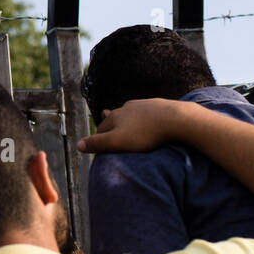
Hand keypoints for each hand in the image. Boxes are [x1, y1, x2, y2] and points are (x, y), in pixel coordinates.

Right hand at [75, 98, 190, 153]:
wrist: (175, 118)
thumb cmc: (145, 133)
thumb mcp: (118, 142)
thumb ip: (98, 144)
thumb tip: (78, 145)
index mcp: (115, 117)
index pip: (101, 129)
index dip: (100, 139)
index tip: (101, 147)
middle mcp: (126, 108)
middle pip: (114, 119)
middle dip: (110, 127)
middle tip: (109, 135)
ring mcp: (142, 105)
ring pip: (129, 114)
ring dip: (126, 121)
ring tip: (124, 125)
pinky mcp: (157, 105)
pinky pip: (146, 113)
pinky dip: (142, 118)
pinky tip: (146, 120)